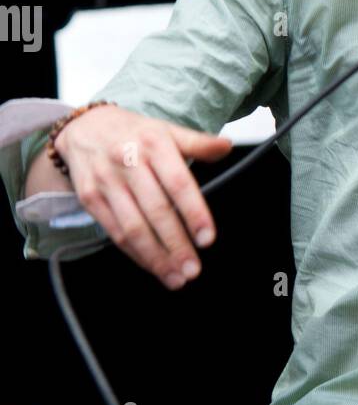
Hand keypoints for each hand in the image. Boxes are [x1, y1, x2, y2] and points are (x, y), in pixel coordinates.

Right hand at [53, 106, 232, 289]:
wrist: (84, 127)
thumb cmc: (133, 134)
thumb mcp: (165, 130)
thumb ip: (197, 143)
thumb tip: (226, 148)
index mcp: (153, 144)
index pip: (178, 183)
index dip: (194, 213)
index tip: (207, 238)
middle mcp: (128, 162)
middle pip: (156, 210)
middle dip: (176, 245)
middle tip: (193, 269)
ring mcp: (106, 181)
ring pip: (133, 227)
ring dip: (156, 257)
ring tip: (175, 277)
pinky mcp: (89, 198)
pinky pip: (114, 232)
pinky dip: (135, 253)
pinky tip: (152, 266)